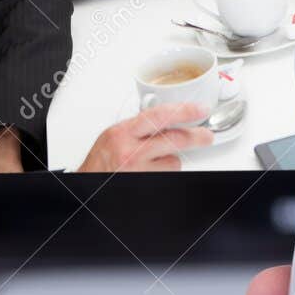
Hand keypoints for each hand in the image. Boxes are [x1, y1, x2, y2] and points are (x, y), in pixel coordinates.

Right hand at [77, 104, 213, 172]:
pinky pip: (168, 175)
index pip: (159, 116)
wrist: (87, 185)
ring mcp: (139, 170)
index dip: (184, 111)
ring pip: (174, 161)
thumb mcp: (113, 135)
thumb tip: (166, 117)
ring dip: (172, 159)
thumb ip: (137, 126)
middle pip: (175, 139)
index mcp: (123, 132)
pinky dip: (165, 171)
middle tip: (207, 135)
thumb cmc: (100, 163)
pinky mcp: (146, 182)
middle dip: (196, 136)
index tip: (199, 110)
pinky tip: (153, 170)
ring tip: (158, 160)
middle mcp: (131, 151)